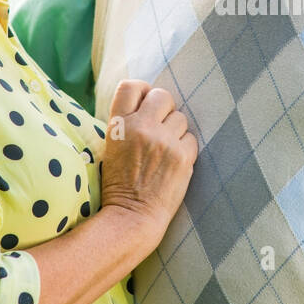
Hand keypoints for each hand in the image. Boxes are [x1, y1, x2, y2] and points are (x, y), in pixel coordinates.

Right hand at [99, 79, 197, 246]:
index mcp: (118, 125)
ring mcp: (163, 141)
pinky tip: (174, 163)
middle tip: (160, 128)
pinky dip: (185, 149)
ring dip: (176, 131)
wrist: (131, 217)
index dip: (142, 90)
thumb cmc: (120, 185)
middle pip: (162, 96)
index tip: (146, 102)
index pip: (131, 86)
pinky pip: (191, 139)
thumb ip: (127, 124)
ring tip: (164, 151)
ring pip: (181, 118)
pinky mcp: (182, 156)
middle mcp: (141, 128)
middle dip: (164, 109)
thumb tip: (147, 103)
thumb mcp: (111, 148)